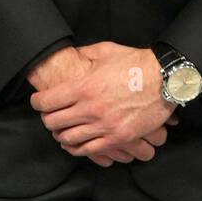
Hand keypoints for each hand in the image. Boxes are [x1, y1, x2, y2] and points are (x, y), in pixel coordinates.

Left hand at [29, 41, 177, 164]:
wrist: (165, 78)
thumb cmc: (136, 63)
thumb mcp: (106, 50)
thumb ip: (84, 54)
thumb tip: (72, 55)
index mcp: (84, 86)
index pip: (46, 102)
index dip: (37, 103)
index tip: (37, 102)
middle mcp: (90, 108)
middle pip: (53, 122)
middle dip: (47, 119)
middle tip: (49, 116)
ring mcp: (104, 126)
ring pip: (68, 139)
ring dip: (60, 135)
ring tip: (61, 130)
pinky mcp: (118, 138)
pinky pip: (89, 150)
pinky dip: (78, 149)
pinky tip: (76, 144)